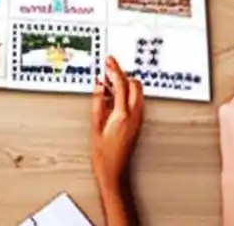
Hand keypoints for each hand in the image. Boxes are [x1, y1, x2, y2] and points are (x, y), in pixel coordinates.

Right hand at [90, 56, 143, 188]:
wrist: (115, 172)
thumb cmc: (104, 155)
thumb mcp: (95, 126)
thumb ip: (98, 102)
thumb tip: (99, 85)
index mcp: (123, 114)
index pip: (121, 84)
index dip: (115, 69)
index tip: (109, 60)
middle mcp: (134, 115)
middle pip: (135, 85)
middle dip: (123, 75)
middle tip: (110, 70)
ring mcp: (138, 120)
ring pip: (137, 93)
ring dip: (125, 85)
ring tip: (108, 85)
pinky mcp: (138, 124)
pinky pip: (135, 102)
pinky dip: (126, 95)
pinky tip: (113, 98)